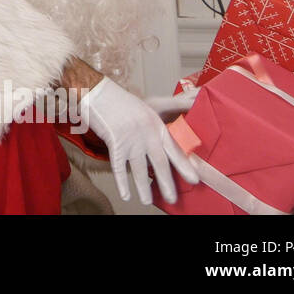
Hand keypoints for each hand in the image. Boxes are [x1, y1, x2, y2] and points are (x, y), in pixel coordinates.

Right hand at [78, 78, 199, 204]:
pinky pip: (119, 168)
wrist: (98, 92)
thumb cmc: (118, 101)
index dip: (185, 166)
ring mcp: (131, 139)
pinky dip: (122, 183)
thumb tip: (158, 146)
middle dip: (167, 183)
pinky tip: (126, 195)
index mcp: (156, 125)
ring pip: (140, 169)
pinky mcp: (115, 143)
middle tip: (172, 199)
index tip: (195, 179)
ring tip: (147, 201)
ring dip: (144, 188)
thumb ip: (151, 128)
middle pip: (160, 163)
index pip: (174, 149)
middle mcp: (147, 134)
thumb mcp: (142, 110)